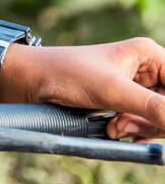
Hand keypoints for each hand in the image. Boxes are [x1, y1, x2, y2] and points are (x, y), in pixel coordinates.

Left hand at [0, 38, 164, 140]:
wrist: (31, 80)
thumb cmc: (66, 73)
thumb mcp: (113, 91)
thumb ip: (153, 108)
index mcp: (149, 54)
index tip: (159, 119)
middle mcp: (145, 68)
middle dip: (153, 120)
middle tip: (127, 125)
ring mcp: (134, 85)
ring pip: (157, 116)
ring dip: (139, 127)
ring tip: (115, 125)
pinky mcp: (122, 100)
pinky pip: (141, 122)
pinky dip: (130, 129)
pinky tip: (112, 128)